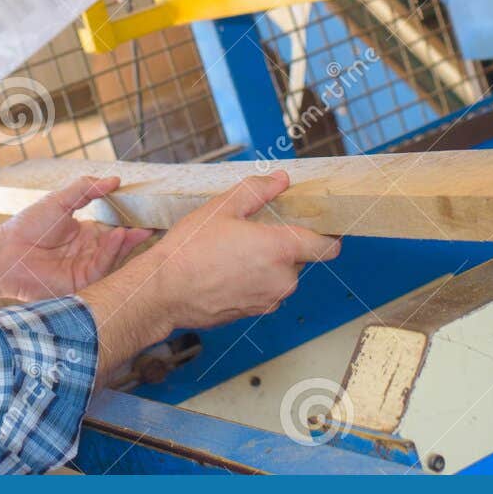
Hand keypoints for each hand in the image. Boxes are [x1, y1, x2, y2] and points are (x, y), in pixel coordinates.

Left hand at [0, 175, 153, 300]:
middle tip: (153, 224)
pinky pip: (101, 267)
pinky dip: (111, 252)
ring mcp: (85, 268)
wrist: (4, 253)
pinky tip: (117, 236)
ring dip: (125, 242)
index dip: (129, 220)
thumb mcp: (59, 200)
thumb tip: (114, 179)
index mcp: (84, 234)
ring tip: (135, 228)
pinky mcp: (80, 283)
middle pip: (118, 244)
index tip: (145, 211)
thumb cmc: (27, 226)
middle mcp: (88, 252)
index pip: (113, 227)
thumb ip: (86, 189)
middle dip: (135, 235)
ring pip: (113, 256)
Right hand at [143, 170, 339, 329]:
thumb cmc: (190, 250)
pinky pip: (265, 291)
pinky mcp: (253, 312)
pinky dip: (254, 280)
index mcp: (281, 250)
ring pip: (281, 276)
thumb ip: (257, 191)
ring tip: (234, 251)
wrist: (163, 291)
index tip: (321, 226)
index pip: (328, 247)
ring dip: (267, 264)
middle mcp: (282, 279)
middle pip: (300, 258)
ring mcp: (268, 300)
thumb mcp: (222, 208)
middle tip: (254, 231)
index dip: (329, 235)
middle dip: (283, 245)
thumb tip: (280, 180)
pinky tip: (227, 270)